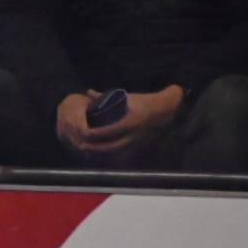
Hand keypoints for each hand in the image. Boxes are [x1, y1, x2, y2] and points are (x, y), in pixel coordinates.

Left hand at [59, 88, 181, 156]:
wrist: (165, 110)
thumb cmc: (144, 102)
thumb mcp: (126, 97)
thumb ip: (105, 96)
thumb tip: (88, 92)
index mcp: (129, 122)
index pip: (109, 131)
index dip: (95, 134)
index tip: (84, 133)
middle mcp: (133, 134)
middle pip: (111, 147)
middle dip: (95, 148)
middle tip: (82, 147)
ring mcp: (137, 142)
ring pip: (116, 152)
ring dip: (102, 154)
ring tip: (88, 153)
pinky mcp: (139, 146)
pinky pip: (122, 154)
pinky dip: (111, 155)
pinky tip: (101, 155)